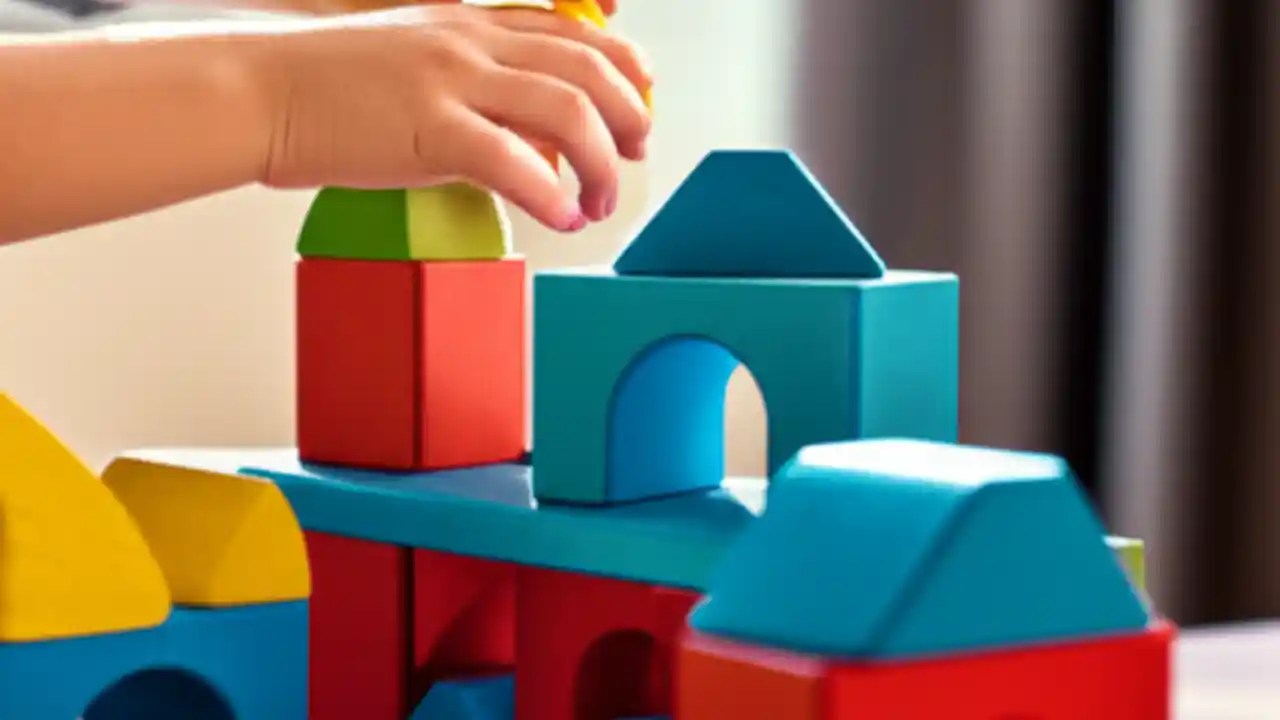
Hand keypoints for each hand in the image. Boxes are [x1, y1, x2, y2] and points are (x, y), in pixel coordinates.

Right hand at [255, 4, 650, 229]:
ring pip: (569, 111)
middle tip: (637, 153)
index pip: (568, 34)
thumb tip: (527, 135)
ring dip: (601, 162)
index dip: (620, 65)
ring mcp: (452, 81)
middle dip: (628, 114)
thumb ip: (473, 89)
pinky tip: (563, 216)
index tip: (642, 95)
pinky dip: (554, 194)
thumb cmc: (324, 87)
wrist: (259, 90)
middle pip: (586, 69)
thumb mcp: (413, 67)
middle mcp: (470, 43)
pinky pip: (518, 161)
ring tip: (602, 200)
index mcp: (467, 24)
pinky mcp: (432, 128)